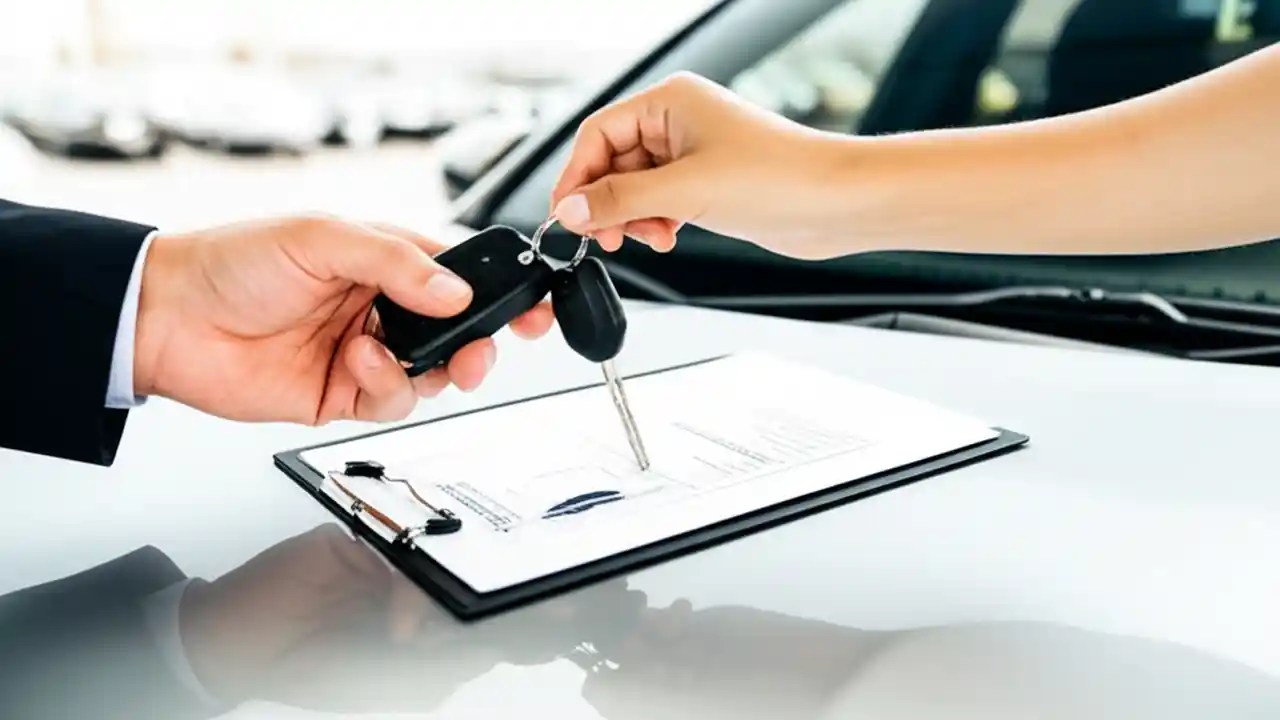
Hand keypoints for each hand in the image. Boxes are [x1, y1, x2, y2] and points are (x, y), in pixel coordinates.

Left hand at [134, 216, 553, 423]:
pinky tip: (355, 364)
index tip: (532, 309)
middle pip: (457, 333)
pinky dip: (384, 387)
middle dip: (477, 345)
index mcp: (385, 259)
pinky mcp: (342, 395)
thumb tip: (456, 292)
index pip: (460, 276)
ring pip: (431, 374)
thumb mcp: (322, 238)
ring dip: (425, 369)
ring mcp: (364, 352)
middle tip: (478, 351)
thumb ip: (397, 262)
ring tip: (384, 353)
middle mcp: (381, 307)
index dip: (499, 294)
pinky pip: (391, 401)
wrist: (168, 321)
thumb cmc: (234, 263)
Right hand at [550, 72, 861, 259]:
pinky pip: (660, 202)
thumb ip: (619, 199)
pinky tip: (667, 237)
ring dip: (633, 217)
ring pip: (635, 187)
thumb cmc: (780, 177)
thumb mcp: (683, 191)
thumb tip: (570, 210)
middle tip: (605, 236)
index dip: (577, 177)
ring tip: (650, 237)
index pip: (598, 134)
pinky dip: (655, 223)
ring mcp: (694, 154)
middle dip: (608, 203)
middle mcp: (679, 122)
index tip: (565, 216)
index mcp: (670, 101)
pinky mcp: (708, 184)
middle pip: (613, 162)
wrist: (835, 204)